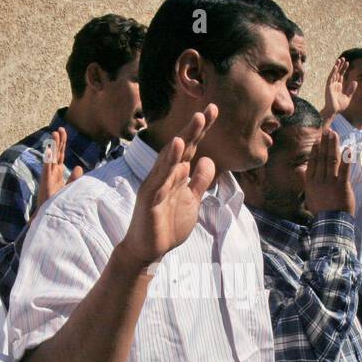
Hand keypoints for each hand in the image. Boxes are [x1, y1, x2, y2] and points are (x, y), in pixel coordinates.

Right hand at [35, 127, 82, 207]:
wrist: (48, 213)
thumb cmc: (56, 201)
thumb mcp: (69, 187)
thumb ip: (74, 178)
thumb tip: (79, 167)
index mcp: (58, 171)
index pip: (61, 154)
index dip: (62, 143)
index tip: (63, 131)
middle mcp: (52, 171)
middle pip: (56, 153)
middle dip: (58, 141)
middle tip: (60, 129)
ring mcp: (48, 175)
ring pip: (51, 158)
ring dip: (53, 146)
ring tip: (54, 134)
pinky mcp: (46, 181)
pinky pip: (47, 168)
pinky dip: (48, 159)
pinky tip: (49, 150)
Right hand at [119, 106, 217, 268]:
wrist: (148, 250)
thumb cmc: (167, 225)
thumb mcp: (191, 201)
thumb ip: (199, 182)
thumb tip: (208, 160)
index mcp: (177, 175)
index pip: (192, 148)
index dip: (202, 130)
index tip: (214, 110)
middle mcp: (166, 175)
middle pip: (182, 148)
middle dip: (195, 129)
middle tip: (207, 110)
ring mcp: (157, 185)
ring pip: (171, 158)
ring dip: (184, 139)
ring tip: (196, 121)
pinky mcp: (150, 197)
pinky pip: (161, 177)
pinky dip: (168, 162)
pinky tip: (176, 147)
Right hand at [304, 127, 353, 214]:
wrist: (330, 223)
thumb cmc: (321, 210)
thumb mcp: (309, 195)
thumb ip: (308, 181)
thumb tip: (302, 170)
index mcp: (310, 182)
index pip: (313, 161)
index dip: (316, 149)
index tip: (319, 139)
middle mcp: (319, 180)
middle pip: (322, 157)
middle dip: (325, 143)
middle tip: (328, 131)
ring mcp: (330, 183)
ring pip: (331, 160)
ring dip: (333, 146)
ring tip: (334, 134)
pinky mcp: (342, 186)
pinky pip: (344, 170)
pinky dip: (347, 159)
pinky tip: (348, 149)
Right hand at [322, 57, 356, 119]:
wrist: (334, 111)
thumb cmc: (340, 106)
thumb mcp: (348, 97)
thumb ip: (351, 89)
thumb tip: (355, 82)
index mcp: (339, 86)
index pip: (341, 75)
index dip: (344, 69)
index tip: (348, 63)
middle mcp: (334, 84)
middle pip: (338, 73)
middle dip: (340, 66)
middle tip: (343, 59)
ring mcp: (331, 85)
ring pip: (334, 74)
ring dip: (337, 67)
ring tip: (340, 60)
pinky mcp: (328, 87)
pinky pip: (331, 78)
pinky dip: (333, 72)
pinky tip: (336, 67)